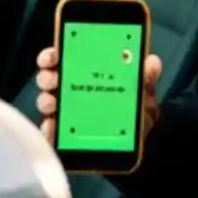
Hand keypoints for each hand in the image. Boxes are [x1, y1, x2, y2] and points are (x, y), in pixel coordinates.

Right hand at [34, 46, 162, 142]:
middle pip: (48, 79)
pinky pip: (50, 132)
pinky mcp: (64, 137)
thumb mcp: (143, 93)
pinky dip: (49, 130)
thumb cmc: (136, 112)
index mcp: (85, 75)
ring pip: (46, 103)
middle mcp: (70, 92)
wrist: (139, 144)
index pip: (62, 58)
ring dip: (46, 101)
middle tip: (54, 78)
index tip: (54, 53)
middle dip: (47, 76)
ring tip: (53, 103)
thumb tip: (152, 61)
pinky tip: (53, 127)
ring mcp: (65, 115)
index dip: (53, 54)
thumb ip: (146, 78)